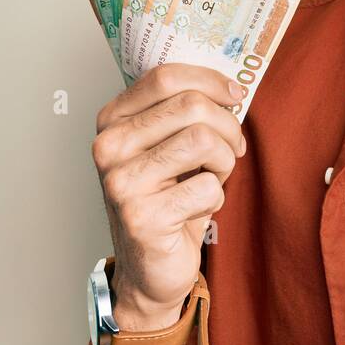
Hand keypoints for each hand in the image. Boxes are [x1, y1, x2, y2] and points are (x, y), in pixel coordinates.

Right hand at [90, 63, 246, 330]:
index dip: (211, 80)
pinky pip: (207, 187)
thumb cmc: (169, 199)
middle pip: (191, 105)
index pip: (165, 76)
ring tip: (212, 179)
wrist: (150, 268)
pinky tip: (195, 210)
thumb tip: (231, 86)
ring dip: (224, 162)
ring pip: (203, 140)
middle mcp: (108, 147)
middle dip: (227, 126)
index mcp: (112, 120)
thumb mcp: (171, 146)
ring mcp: (121, 182)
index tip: (236, 94)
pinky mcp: (141, 217)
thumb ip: (186, 112)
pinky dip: (215, 198)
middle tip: (232, 150)